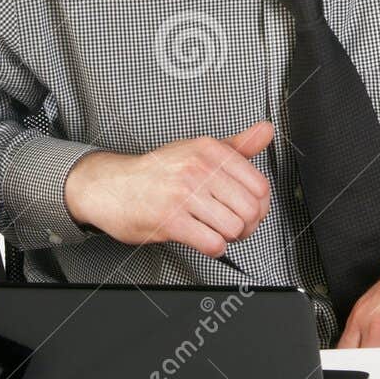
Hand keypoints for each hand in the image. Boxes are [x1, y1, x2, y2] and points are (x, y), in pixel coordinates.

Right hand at [64, 120, 273, 255]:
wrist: (112, 187)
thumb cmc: (158, 172)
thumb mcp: (198, 150)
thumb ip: (238, 145)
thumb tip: (267, 131)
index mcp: (209, 149)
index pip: (260, 185)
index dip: (259, 205)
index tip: (248, 208)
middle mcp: (197, 168)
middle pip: (251, 210)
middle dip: (246, 224)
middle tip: (233, 224)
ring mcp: (183, 194)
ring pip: (234, 227)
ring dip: (228, 236)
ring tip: (215, 230)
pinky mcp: (170, 221)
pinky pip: (212, 243)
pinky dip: (213, 248)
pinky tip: (203, 238)